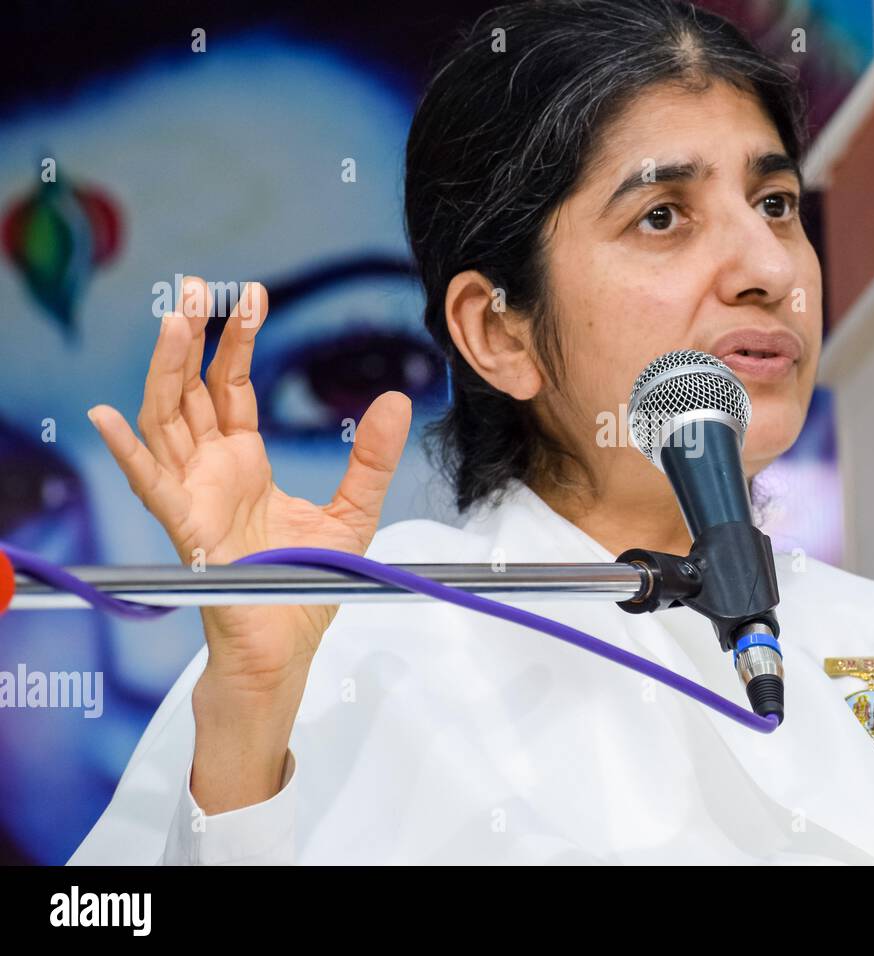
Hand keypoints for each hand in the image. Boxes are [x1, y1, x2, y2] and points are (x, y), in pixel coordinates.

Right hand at [88, 275, 410, 781]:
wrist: (285, 648)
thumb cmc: (308, 585)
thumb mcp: (354, 513)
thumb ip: (371, 459)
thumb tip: (398, 400)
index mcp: (244, 463)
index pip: (232, 388)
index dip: (237, 342)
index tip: (252, 296)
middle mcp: (210, 472)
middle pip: (191, 391)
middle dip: (192, 339)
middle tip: (198, 286)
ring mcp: (192, 497)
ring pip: (165, 421)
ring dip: (164, 371)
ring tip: (174, 320)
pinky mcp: (185, 530)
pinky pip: (150, 486)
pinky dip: (126, 452)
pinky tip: (108, 417)